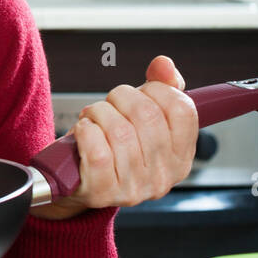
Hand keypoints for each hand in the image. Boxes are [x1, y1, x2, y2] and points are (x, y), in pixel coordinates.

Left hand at [33, 55, 199, 219]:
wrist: (73, 180)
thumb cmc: (111, 145)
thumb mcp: (140, 116)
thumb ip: (161, 87)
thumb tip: (164, 65)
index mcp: (180, 158)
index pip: (183, 110)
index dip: (157, 90)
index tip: (140, 92)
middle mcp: (162, 178)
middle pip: (147, 116)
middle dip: (120, 97)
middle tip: (109, 103)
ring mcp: (133, 189)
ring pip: (119, 131)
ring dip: (98, 113)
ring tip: (93, 118)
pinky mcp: (103, 192)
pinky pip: (97, 150)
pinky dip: (85, 131)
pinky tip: (84, 132)